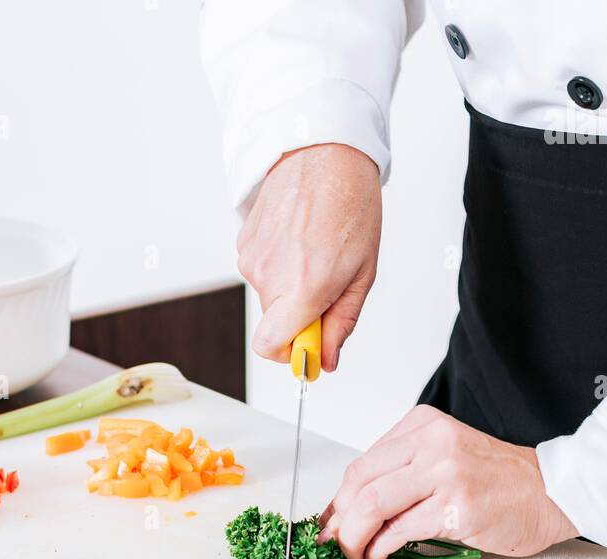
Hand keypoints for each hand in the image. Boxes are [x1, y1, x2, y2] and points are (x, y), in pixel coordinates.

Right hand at [238, 144, 381, 371]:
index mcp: (303, 286)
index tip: (311, 345)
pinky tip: (299, 238)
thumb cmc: (349, 205)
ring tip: (315, 252)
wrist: (324, 151)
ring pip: (268, 297)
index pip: (270, 347)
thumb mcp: (362, 273)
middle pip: (275, 325)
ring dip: (290, 288)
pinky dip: (280, 266)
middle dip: (300, 316)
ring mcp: (252, 257)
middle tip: (328, 285)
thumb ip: (341, 323)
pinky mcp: (244, 242)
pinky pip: (262, 272)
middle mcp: (269, 275)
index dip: (291, 353)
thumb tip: (325, 360)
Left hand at [320, 406, 578, 558]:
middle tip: (336, 546)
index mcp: (424, 426)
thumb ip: (404, 474)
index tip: (329, 524)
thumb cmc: (501, 482)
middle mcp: (432, 444)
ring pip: (371, 506)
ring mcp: (444, 474)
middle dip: (339, 522)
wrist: (553, 491)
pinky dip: (379, 550)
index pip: (362, 464)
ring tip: (354, 556)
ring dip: (353, 539)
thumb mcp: (446, 458)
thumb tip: (352, 510)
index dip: (337, 501)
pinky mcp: (455, 507)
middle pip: (358, 484)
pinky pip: (398, 531)